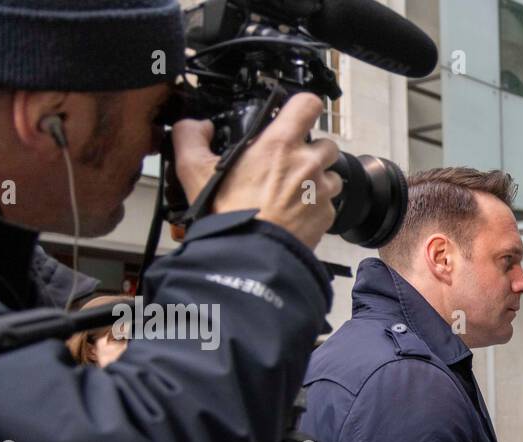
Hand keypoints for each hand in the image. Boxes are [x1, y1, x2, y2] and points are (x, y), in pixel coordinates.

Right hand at [172, 93, 342, 249]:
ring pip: (331, 175)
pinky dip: (316, 207)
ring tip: (293, 192)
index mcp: (280, 144)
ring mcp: (321, 191)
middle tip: (289, 164)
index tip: (296, 114)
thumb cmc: (229, 215)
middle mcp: (307, 164)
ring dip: (318, 179)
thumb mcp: (194, 170)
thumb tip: (195, 127)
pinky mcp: (327, 216)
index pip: (308, 104)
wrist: (251, 255)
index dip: (303, 106)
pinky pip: (329, 204)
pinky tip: (296, 214)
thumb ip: (191, 137)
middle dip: (311, 151)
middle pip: (325, 143)